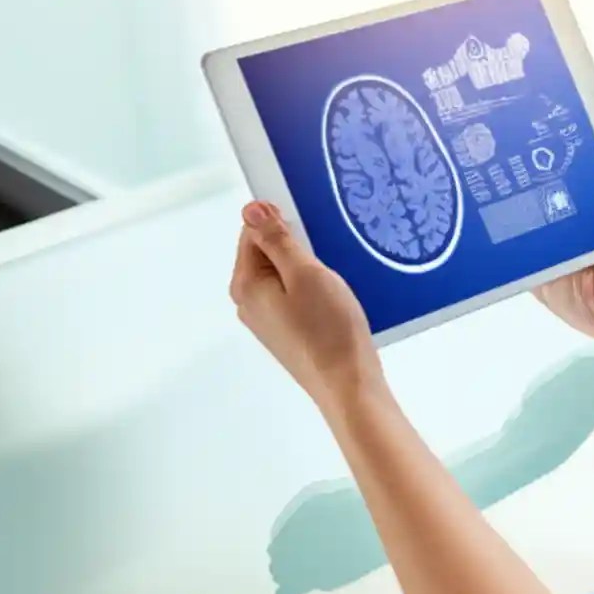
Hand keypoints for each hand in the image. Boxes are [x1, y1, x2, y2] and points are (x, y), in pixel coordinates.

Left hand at [230, 201, 377, 403]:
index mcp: (246, 284)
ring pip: (284, 275)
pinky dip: (313, 288)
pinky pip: (295, 296)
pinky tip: (335, 297)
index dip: (281, 222)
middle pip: (267, 254)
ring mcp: (268, 320)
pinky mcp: (288, 333)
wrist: (348, 384)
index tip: (312, 228)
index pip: (252, 233)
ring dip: (309, 268)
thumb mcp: (305, 273)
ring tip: (337, 275)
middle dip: (297, 246)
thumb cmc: (328, 328)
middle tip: (329, 253)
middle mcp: (249, 302)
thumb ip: (276, 239)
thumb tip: (251, 209)